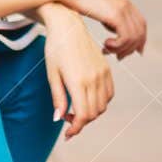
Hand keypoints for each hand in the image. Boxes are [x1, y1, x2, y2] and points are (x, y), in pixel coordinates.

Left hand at [41, 12, 113, 138]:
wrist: (68, 26)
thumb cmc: (55, 49)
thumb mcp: (52, 74)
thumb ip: (57, 98)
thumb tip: (58, 118)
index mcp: (78, 82)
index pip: (83, 115)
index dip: (75, 128)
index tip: (68, 134)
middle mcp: (94, 79)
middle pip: (93, 113)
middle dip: (81, 121)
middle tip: (68, 118)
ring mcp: (103, 74)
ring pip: (103, 105)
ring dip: (91, 113)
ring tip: (77, 108)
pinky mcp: (107, 69)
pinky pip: (109, 93)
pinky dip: (101, 102)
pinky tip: (88, 98)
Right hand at [57, 0, 146, 58]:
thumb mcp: (97, 7)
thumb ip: (107, 15)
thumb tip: (111, 27)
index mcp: (123, 1)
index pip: (141, 24)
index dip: (139, 40)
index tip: (129, 51)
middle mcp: (126, 3)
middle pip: (140, 32)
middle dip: (130, 48)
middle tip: (117, 56)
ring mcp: (122, 8)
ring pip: (134, 37)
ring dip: (121, 49)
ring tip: (106, 50)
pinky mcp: (116, 14)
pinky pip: (126, 37)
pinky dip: (117, 46)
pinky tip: (105, 45)